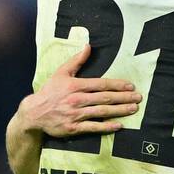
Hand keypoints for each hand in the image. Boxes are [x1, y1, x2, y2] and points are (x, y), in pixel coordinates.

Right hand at [18, 45, 140, 138]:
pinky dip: (107, 127)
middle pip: (105, 98)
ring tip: (133, 109)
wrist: (34, 113)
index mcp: (75, 85)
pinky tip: (119, 125)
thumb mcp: (60, 73)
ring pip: (102, 112)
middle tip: (139, 98)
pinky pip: (93, 127)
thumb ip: (76, 60)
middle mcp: (77, 99)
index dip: (117, 85)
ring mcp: (76, 114)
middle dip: (124, 98)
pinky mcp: (74, 128)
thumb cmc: (49, 92)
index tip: (130, 86)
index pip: (101, 84)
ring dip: (119, 111)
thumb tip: (88, 46)